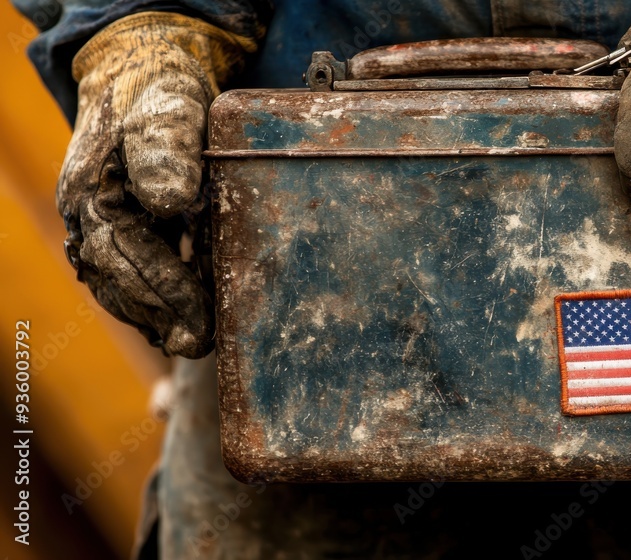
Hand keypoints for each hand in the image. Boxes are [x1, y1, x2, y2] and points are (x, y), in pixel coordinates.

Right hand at [59, 12, 254, 357]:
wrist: (142, 74)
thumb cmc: (159, 90)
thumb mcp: (170, 108)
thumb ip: (169, 148)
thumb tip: (169, 200)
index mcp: (92, 192)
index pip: (127, 257)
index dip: (165, 292)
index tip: (200, 322)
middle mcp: (87, 215)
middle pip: (119, 280)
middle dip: (159, 317)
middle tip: (200, 346)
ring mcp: (98, 224)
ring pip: (120, 283)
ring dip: (154, 316)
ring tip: (192, 343)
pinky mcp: (119, 227)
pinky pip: (131, 271)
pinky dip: (156, 296)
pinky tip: (186, 314)